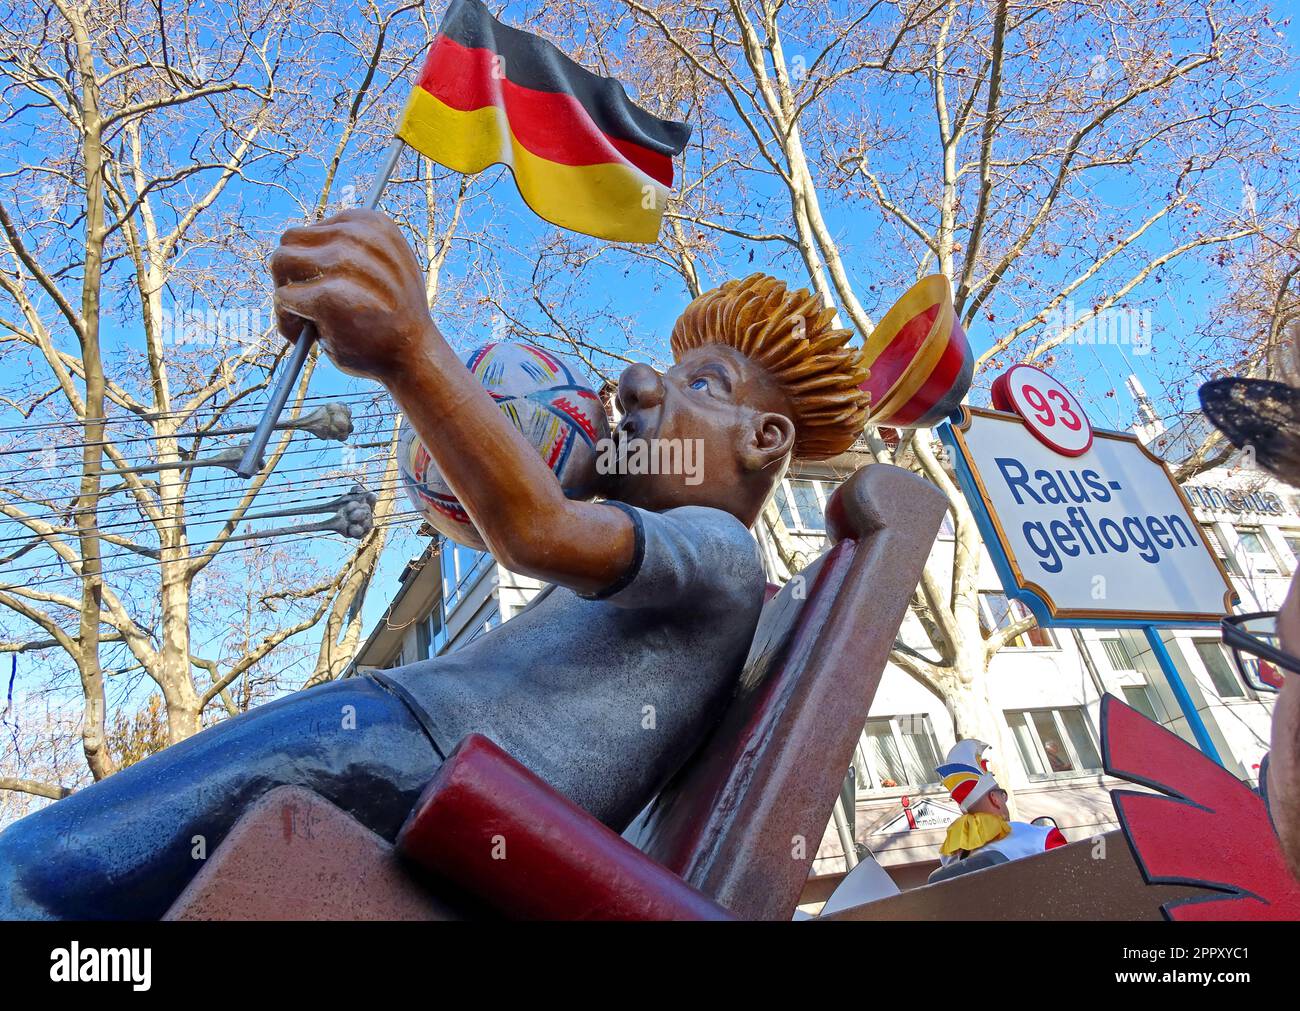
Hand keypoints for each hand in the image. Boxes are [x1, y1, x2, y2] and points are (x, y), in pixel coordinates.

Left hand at [269, 208, 432, 382]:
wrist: (414, 354)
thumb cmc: (392, 315)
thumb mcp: (382, 266)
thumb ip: (350, 250)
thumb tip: (291, 248)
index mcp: (373, 223)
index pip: (313, 229)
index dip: (311, 258)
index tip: (324, 285)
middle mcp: (358, 236)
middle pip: (291, 239)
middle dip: (291, 270)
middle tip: (305, 301)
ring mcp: (344, 265)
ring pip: (280, 262)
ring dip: (285, 292)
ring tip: (304, 318)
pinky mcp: (329, 297)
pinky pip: (283, 297)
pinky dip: (288, 320)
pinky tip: (308, 335)